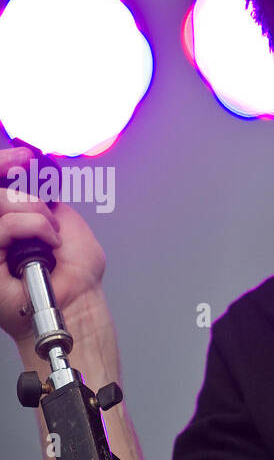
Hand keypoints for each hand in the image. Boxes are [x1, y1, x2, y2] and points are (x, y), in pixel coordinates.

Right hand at [0, 145, 106, 347]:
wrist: (81, 302)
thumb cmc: (76, 274)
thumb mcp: (66, 223)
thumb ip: (44, 200)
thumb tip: (31, 178)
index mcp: (12, 221)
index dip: (3, 164)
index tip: (23, 157)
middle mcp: (0, 234)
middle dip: (23, 191)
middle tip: (46, 205)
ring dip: (32, 211)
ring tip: (52, 231)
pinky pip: (2, 228)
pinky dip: (32, 227)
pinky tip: (49, 242)